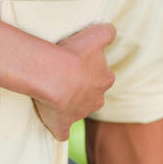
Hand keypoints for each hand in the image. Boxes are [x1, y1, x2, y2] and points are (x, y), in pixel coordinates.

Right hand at [33, 22, 115, 139]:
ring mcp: (80, 113)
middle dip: (81, 89)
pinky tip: (54, 124)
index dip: (88, 70)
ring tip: (51, 92)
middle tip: (62, 77)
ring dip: (68, 104)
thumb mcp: (95, 35)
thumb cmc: (73, 55)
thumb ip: (107, 32)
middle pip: (91, 94)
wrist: (53, 76)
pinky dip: (59, 129)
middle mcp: (96, 99)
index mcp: (104, 79)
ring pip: (77, 110)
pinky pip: (62, 131)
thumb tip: (110, 32)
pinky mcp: (63, 125)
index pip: (101, 75)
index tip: (74, 63)